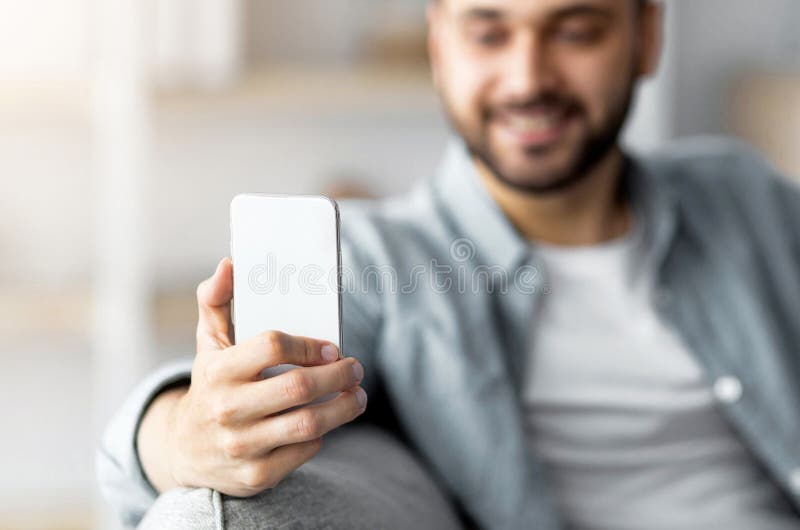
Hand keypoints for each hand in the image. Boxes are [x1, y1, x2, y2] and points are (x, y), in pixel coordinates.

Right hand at [140, 258, 366, 496]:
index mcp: (217, 370)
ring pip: (309, 424)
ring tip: (357, 396)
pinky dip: (322, 436)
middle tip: (356, 369)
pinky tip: (327, 423)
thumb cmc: (209, 385)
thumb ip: (215, 301)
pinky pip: (304, 452)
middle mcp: (226, 409)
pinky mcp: (256, 475)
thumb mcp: (206, 343)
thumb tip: (230, 264)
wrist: (184, 451)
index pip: (272, 346)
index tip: (332, 348)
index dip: (310, 345)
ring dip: (344, 407)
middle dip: (339, 375)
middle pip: (300, 387)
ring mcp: (241, 445)